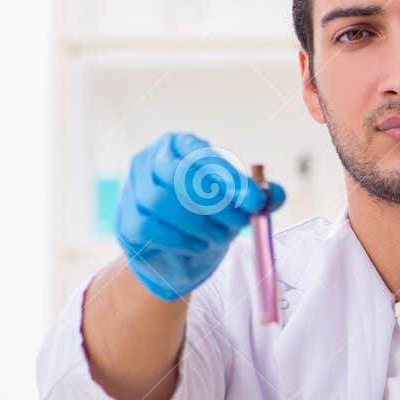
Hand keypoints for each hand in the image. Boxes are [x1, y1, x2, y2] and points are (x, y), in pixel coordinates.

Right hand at [115, 132, 284, 300]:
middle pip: (176, 174)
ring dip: (198, 223)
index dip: (229, 177)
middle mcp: (149, 160)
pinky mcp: (126, 222)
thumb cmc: (208, 217)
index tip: (256, 201)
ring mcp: (132, 190)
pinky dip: (180, 240)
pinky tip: (200, 246)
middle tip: (241, 222)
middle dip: (214, 201)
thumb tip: (274, 195)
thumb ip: (257, 197)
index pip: (200, 153)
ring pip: (159, 200)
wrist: (178, 255)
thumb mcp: (237, 204)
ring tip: (221, 237)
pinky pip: (149, 227)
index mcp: (178, 145)